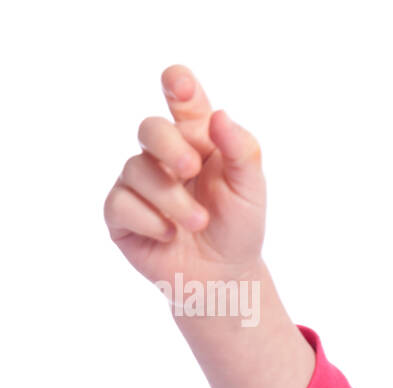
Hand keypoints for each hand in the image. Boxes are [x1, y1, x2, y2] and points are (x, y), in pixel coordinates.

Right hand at [103, 64, 267, 293]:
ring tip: (199, 223)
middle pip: (150, 128)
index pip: (183, 102)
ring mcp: (137, 182)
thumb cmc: (238, 227)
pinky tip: (169, 235)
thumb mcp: (251, 190)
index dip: (177, 85)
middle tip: (192, 168)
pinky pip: (121, 203)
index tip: (178, 83)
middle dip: (169, 146)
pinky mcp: (120, 213)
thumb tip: (219, 115)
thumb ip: (242, 151)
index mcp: (198, 140)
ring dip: (173, 199)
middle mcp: (163, 155)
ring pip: (137, 170)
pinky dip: (152, 221)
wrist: (224, 277)